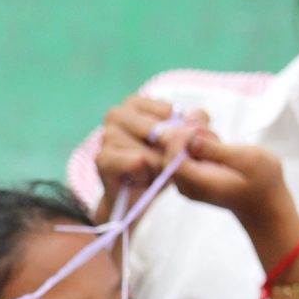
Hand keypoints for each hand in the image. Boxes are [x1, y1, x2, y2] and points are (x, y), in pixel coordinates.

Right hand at [93, 95, 207, 222]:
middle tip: (166, 163)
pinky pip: (135, 163)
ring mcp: (106, 135)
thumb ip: (197, 123)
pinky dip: (143, 174)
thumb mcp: (184, 140)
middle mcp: (116, 114)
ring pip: (146, 150)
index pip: (168, 112)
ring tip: (151, 171)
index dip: (178, 134)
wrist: (138, 194)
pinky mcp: (101, 158)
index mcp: (135, 103)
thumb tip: (197, 119)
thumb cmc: (160, 162)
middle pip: (156, 130)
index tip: (173, 146)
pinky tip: (139, 178)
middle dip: (167, 151)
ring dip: (156, 165)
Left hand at [169, 131, 297, 236]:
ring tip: (219, 140)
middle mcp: (187, 185)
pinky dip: (197, 143)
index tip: (200, 127)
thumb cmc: (263, 182)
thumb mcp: (246, 159)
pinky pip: (183, 156)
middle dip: (184, 134)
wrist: (266, 205)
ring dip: (192, 138)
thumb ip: (215, 150)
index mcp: (197, 183)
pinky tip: (216, 143)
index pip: (170, 157)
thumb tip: (190, 140)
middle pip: (167, 153)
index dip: (179, 136)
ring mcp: (187, 183)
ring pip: (175, 152)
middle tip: (211, 130)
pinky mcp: (192, 178)